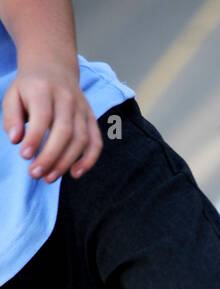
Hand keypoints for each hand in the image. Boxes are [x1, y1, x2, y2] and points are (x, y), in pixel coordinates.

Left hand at [2, 62, 101, 179]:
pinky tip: (75, 174)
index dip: (35, 138)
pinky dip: (88, 160)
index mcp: (44, 89)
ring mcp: (82, 108)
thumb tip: (16, 140)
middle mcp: (66, 98)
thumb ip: (11, 117)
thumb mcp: (13, 95)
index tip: (25, 156)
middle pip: (64, 131)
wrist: (53, 66)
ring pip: (80, 139)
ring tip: (49, 177)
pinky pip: (95, 142)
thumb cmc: (30, 87)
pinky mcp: (91, 118)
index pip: (43, 116)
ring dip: (65, 162)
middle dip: (50, 156)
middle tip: (36, 174)